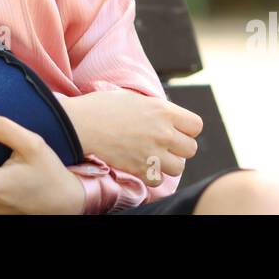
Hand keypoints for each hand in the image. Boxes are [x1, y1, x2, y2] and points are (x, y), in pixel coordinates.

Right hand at [61, 89, 202, 185]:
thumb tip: (168, 118)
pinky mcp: (141, 169)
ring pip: (179, 167)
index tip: (176, 130)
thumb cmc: (103, 107)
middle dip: (179, 148)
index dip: (187, 129)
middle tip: (163, 145)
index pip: (196, 125)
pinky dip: (152, 176)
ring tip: (153, 156)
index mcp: (163, 110)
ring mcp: (153, 152)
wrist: (82, 124)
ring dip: (168, 164)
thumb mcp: (135, 98)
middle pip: (191, 149)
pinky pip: (159, 180)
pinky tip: (142, 165)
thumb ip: (156, 109)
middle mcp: (163, 132)